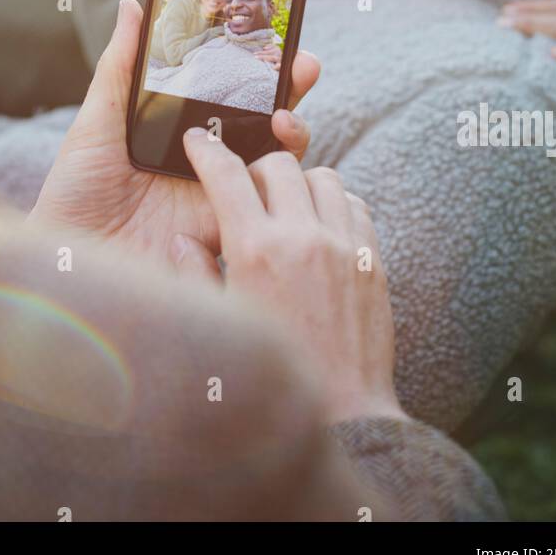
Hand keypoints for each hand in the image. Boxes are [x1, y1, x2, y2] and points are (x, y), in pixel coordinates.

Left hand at [29, 0, 319, 257]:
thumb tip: (133, 5)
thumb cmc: (74, 190)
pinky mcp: (224, 227)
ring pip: (276, 160)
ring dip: (293, 131)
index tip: (279, 37)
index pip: (231, 89)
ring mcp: (220, 191)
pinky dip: (279, 184)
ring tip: (284, 115)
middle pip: (265, 119)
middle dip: (292, 89)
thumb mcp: (97, 122)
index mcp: (182, 127)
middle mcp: (209, 157)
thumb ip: (121, 66)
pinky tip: (270, 163)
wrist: (68, 256)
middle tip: (305, 64)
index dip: (260, 65)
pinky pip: (263, 206)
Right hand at [174, 131, 404, 426]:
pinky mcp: (373, 260)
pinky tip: (321, 229)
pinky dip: (336, 205)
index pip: (226, 174)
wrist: (342, 415)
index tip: (197, 139)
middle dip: (256, 167)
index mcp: (254, 251)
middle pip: (278, 164)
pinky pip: (355, 204)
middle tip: (246, 188)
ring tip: (286, 209)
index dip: (207, 149)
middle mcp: (301, 238)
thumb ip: (194, 275)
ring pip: (323, 176)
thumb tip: (182, 239)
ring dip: (300, 184)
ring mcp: (343, 246)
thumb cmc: (271, 379)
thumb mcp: (219, 325)